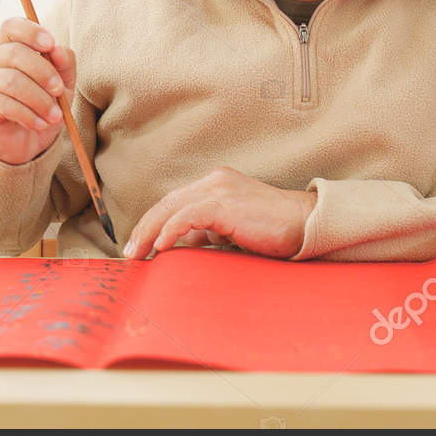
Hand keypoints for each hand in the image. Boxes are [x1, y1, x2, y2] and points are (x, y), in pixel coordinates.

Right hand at [0, 17, 76, 165]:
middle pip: (14, 53)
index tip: (51, 45)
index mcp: (10, 46)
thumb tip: (58, 50)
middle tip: (59, 90)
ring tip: (55, 116)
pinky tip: (40, 124)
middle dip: (43, 72)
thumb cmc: (42, 104)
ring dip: (39, 100)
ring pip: (11, 82)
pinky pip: (5, 105)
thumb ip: (64, 62)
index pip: (12, 26)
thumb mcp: (62, 82)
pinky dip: (29, 115)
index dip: (31, 32)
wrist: (25, 141)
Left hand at [122, 167, 314, 259]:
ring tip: (138, 254)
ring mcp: (220, 190)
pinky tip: (160, 247)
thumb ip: (208, 232)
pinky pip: (189, 215)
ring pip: (172, 207)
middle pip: (167, 202)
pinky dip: (171, 230)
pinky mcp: (226, 204)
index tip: (139, 244)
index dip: (153, 222)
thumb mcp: (232, 230)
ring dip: (150, 231)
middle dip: (144, 227)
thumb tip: (182, 244)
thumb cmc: (273, 231)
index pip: (174, 202)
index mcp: (215, 184)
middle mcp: (214, 182)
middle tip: (129, 252)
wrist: (305, 224)